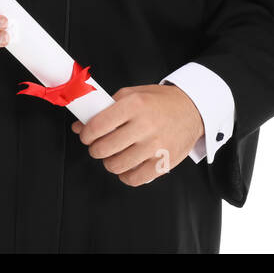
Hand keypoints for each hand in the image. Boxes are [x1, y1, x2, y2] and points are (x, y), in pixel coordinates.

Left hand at [71, 84, 205, 185]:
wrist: (193, 109)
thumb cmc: (161, 102)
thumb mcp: (134, 94)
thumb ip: (106, 108)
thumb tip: (80, 126)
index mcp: (135, 104)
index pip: (97, 126)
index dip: (86, 134)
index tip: (87, 135)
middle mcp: (145, 125)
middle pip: (103, 148)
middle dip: (96, 149)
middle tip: (101, 145)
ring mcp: (155, 146)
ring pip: (116, 165)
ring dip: (110, 162)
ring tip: (116, 154)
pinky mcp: (164, 162)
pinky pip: (134, 179)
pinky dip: (126, 175)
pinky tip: (129, 165)